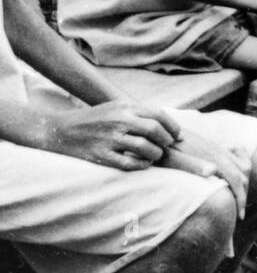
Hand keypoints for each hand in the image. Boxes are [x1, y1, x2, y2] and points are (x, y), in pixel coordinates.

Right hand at [47, 101, 180, 170]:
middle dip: (166, 140)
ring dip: (156, 154)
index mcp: (125, 107)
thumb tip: (167, 126)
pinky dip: (142, 165)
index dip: (173, 126)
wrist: (63, 130)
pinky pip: (129, 164)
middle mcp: (119, 120)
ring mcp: (110, 138)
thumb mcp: (117, 107)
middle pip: (154, 130)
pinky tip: (144, 164)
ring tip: (156, 155)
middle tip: (168, 147)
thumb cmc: (96, 119)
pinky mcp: (102, 155)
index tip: (178, 136)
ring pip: (145, 148)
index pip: (158, 114)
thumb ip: (139, 113)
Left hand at [165, 131, 250, 218]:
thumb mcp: (172, 158)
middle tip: (238, 215)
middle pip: (242, 175)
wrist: (161, 131)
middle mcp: (220, 152)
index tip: (240, 216)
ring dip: (243, 183)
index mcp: (213, 158)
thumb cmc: (164, 148)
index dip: (240, 198)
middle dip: (243, 195)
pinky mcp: (215, 147)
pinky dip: (242, 164)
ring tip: (236, 200)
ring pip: (242, 166)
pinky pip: (237, 154)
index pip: (236, 179)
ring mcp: (218, 148)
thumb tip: (213, 171)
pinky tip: (232, 174)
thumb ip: (191, 164)